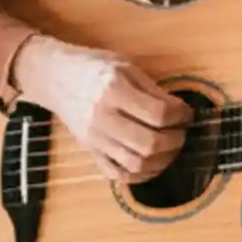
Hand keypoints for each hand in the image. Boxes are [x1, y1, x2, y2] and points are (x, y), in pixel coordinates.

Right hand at [11, 35, 192, 182]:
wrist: (55, 77)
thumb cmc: (93, 67)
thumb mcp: (125, 67)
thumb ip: (153, 90)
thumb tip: (180, 112)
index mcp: (114, 90)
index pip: (159, 113)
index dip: (181, 116)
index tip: (186, 113)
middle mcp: (103, 118)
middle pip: (150, 144)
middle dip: (176, 141)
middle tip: (181, 132)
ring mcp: (95, 139)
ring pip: (136, 164)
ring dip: (162, 161)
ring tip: (170, 148)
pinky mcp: (90, 152)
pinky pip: (118, 174)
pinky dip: (140, 175)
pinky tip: (152, 163)